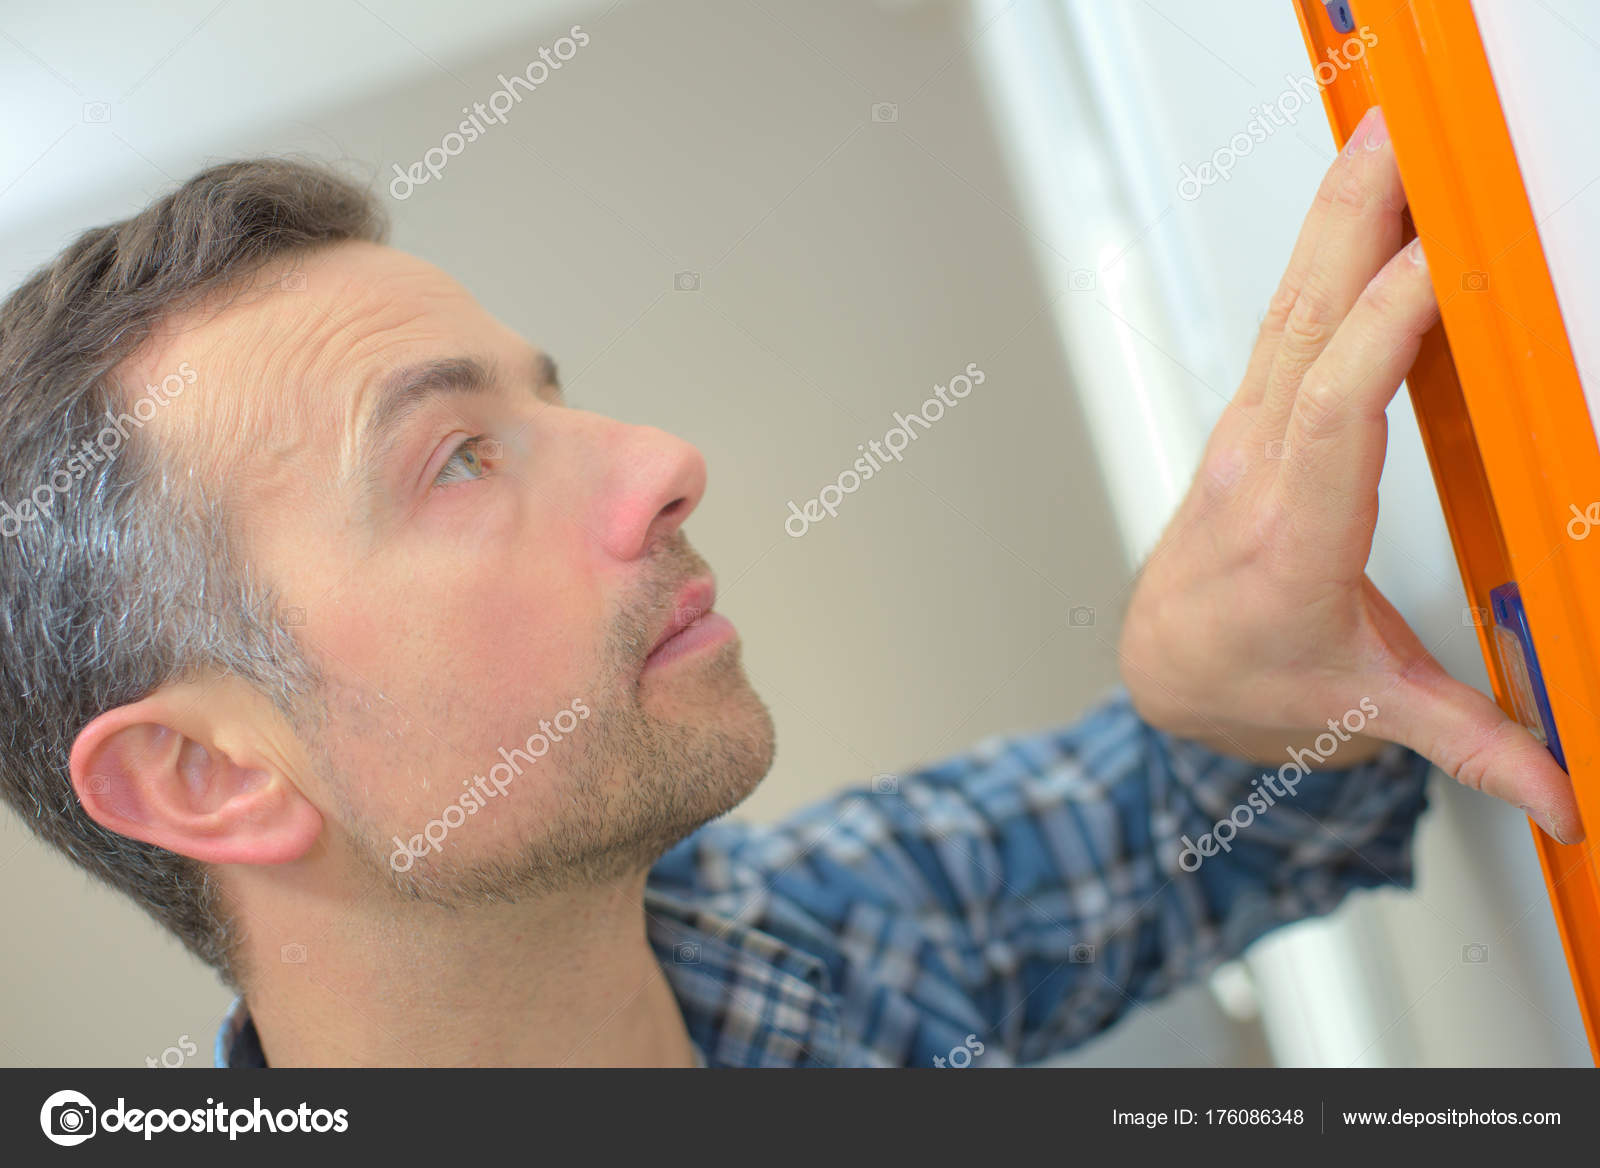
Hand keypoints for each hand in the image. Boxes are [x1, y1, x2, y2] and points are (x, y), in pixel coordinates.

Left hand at [1117, 106, 1582, 845]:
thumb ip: (1465, 743)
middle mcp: (1257, 468)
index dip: (1383, 335)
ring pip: (1293, 303)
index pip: (1333, 419)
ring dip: (1339, 213)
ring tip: (1389, 132)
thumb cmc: (1246, 677)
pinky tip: (1367, 197)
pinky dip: (1330, 246)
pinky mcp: (1255, 411)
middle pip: (1304, 329)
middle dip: (1354, 223)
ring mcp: (1248, 430)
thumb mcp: (1357, 712)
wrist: (1165, 666)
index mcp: (1288, 540)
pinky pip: (1292, 313)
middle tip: (1402, 133)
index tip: (1436, 261)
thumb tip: (1560, 796)